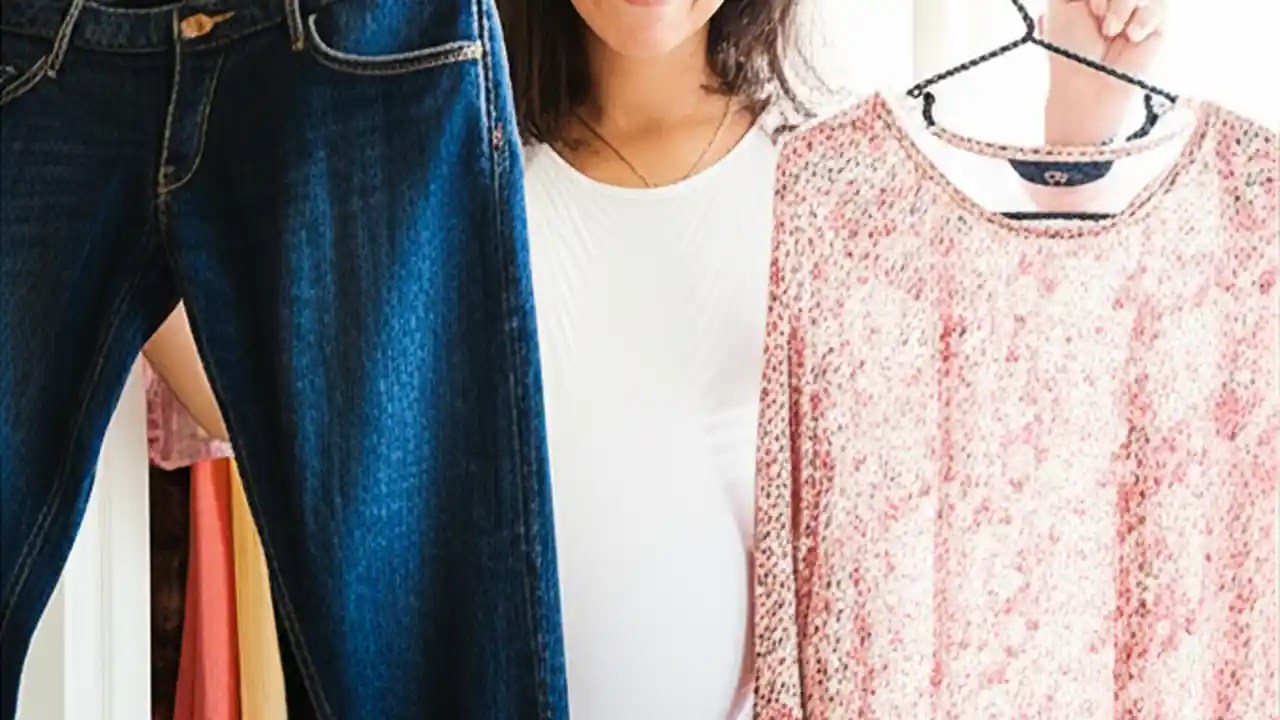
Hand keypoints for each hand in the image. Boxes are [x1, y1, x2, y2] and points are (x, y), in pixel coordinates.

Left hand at [1042, 0, 1167, 144]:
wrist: (1088, 83)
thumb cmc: (1069, 47)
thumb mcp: (1061, 3)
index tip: (1091, 8)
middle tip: (1096, 14)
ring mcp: (1138, 3)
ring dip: (1121, 6)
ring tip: (1110, 31)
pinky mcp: (1157, 18)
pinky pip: (1157, 4)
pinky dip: (1141, 20)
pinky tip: (1130, 37)